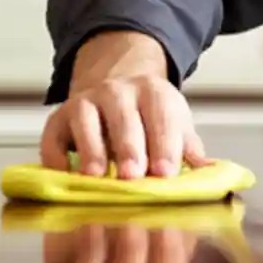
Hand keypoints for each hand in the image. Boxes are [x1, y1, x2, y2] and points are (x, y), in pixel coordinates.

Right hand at [41, 30, 209, 178]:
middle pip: (123, 116)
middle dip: (128, 146)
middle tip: (133, 175)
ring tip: (98, 175)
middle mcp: (117, 91)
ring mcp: (85, 102)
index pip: (161, 114)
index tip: (166, 172)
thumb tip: (209, 171)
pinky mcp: (58, 119)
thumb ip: (189, 147)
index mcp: (153, 92)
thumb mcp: (175, 123)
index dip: (164, 143)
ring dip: (92, 148)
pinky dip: (56, 156)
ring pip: (86, 119)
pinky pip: (53, 135)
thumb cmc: (150, 116)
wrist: (116, 86)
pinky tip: (66, 175)